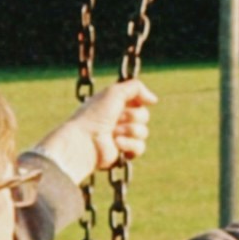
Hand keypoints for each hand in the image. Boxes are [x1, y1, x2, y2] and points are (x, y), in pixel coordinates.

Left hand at [36, 79, 155, 187]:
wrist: (84, 140)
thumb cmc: (94, 114)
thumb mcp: (115, 92)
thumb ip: (137, 87)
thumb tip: (154, 100)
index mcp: (116, 104)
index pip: (139, 100)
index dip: (136, 101)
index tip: (124, 102)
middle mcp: (119, 119)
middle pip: (144, 115)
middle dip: (132, 117)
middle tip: (115, 119)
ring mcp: (122, 136)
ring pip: (144, 131)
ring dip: (129, 130)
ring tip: (113, 133)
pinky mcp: (124, 152)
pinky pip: (140, 147)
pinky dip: (130, 144)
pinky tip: (117, 144)